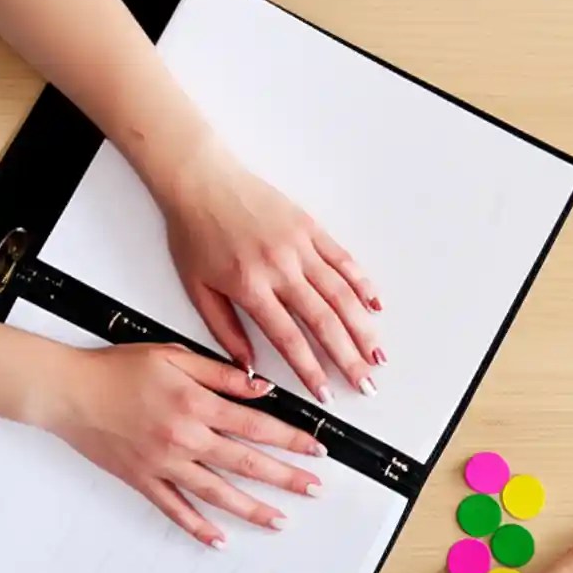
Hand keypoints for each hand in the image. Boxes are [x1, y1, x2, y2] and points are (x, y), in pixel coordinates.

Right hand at [40, 343, 326, 546]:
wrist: (67, 391)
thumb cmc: (117, 369)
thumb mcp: (176, 357)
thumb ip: (221, 374)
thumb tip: (261, 386)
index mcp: (196, 405)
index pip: (258, 426)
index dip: (292, 439)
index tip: (317, 449)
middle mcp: (184, 438)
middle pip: (246, 463)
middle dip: (286, 477)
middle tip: (314, 489)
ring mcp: (163, 463)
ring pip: (217, 492)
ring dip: (252, 509)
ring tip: (280, 521)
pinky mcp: (142, 479)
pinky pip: (174, 509)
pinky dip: (198, 526)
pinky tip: (219, 540)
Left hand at [156, 135, 383, 403]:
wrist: (199, 180)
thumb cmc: (193, 231)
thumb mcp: (196, 287)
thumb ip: (224, 330)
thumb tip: (248, 367)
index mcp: (250, 286)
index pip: (289, 338)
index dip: (311, 370)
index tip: (326, 393)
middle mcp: (280, 268)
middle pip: (324, 322)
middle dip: (349, 358)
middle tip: (366, 383)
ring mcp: (300, 247)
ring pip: (342, 294)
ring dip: (364, 328)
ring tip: (378, 354)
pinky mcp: (310, 228)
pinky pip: (344, 260)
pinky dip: (363, 284)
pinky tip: (376, 306)